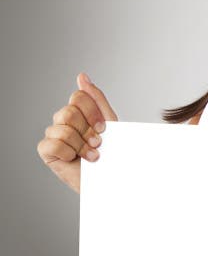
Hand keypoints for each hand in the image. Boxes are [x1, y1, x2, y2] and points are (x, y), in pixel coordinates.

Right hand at [36, 73, 118, 193]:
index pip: (78, 97)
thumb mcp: (110, 123)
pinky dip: (68, 153)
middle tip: (99, 144)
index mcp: (80, 112)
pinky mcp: (47, 152)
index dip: (92, 112)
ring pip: (62, 128)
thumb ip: (96, 99)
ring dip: (82, 145)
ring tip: (93, 156)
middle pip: (69, 112)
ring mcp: (54, 135)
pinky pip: (51, 144)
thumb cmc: (112, 153)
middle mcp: (64, 121)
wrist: (112, 179)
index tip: (104, 128)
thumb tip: (82, 76)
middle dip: (88, 131)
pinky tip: (76, 160)